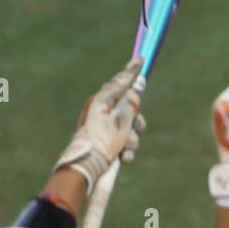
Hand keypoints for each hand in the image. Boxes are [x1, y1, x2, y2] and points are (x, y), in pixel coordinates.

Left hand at [53, 57, 147, 191]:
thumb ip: (131, 100)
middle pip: (131, 108)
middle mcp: (103, 112)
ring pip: (131, 127)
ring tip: (124, 148)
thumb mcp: (122, 117)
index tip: (140, 59)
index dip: (132, 71)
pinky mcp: (108, 144)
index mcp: (102, 101)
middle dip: (137, 121)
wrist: (88, 168)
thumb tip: (135, 88)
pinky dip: (126, 150)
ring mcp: (105, 128)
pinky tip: (122, 157)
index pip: (121, 82)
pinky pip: (126, 142)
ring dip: (132, 139)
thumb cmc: (102, 140)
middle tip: (134, 127)